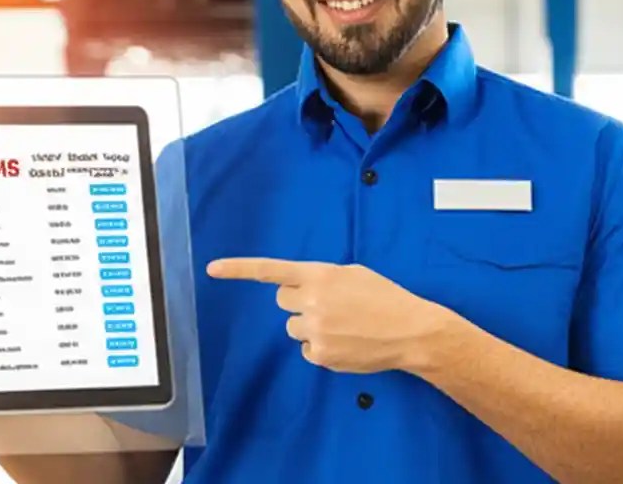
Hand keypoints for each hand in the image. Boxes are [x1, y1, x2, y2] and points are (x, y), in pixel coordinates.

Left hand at [207, 258, 456, 374]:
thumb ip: (322, 278)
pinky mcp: (319, 354)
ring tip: (342, 326)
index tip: (212, 269)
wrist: (410, 330)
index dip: (238, 269)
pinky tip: (345, 342)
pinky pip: (306, 349)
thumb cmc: (385, 298)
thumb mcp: (353, 274)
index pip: (270, 271)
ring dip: (310, 325)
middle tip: (327, 306)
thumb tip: (302, 289)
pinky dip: (320, 347)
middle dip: (298, 302)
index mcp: (319, 275)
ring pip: (293, 327)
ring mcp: (314, 330)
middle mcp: (312, 301)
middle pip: (282, 301)